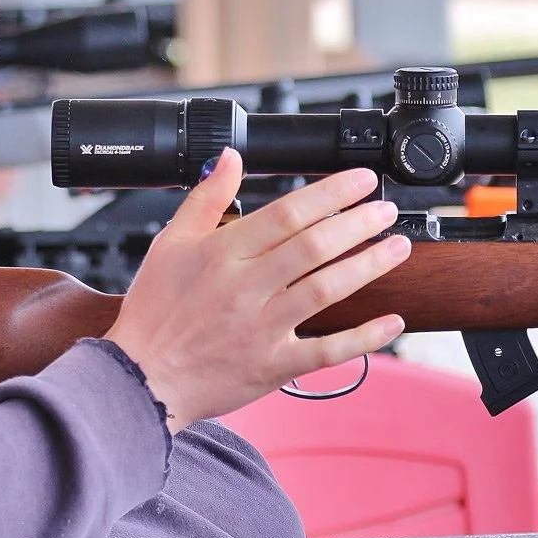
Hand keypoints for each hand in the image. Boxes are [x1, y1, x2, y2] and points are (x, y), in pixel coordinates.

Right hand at [104, 148, 410, 432]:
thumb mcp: (169, 244)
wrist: (139, 379)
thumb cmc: (154, 313)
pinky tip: (393, 321)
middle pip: (314, 246)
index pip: (287, 213)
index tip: (361, 180)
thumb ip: (206, 199)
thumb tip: (230, 158)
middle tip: (386, 208)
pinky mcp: (272, 366)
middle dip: (358, 222)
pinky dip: (364, 337)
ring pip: (326, 289)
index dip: (330, 192)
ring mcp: (262, 328)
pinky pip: (327, 351)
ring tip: (398, 245)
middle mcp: (245, 288)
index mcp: (222, 254)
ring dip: (368, 265)